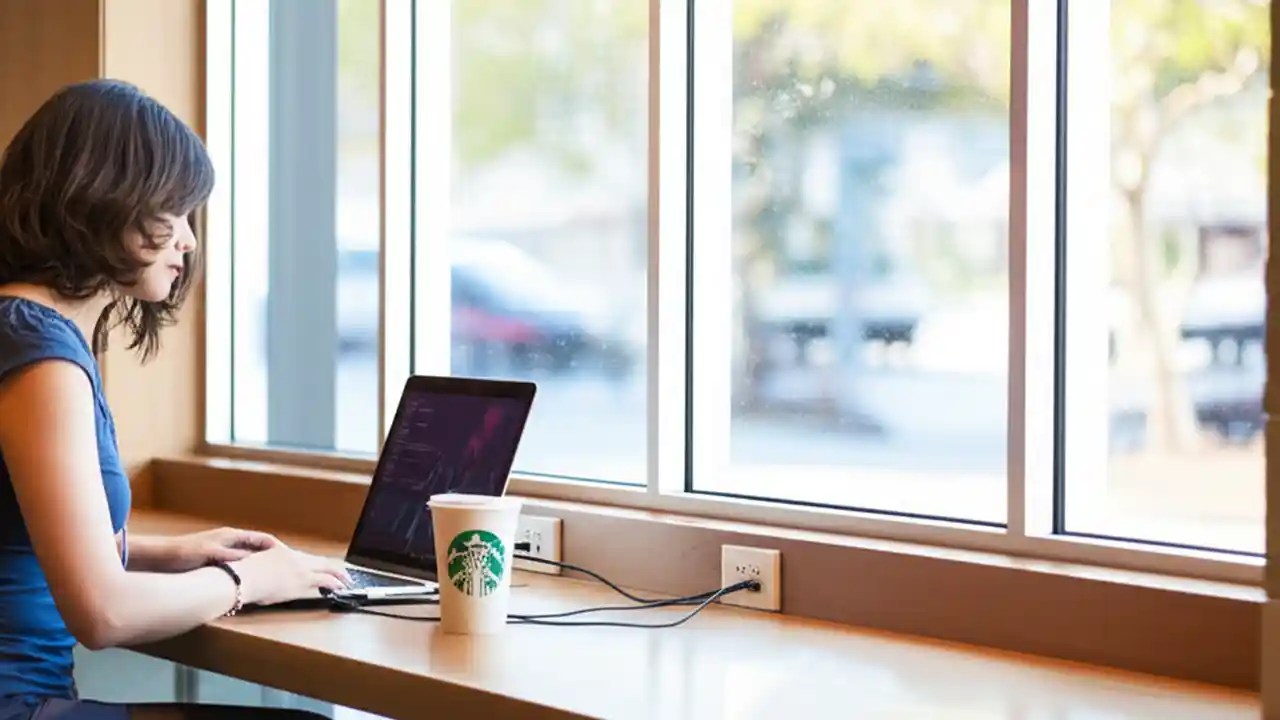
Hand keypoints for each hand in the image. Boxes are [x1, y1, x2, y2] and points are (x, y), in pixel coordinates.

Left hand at [168, 527, 279, 572]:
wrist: (160, 558)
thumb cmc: (183, 552)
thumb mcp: (210, 553)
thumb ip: (231, 556)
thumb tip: (252, 559)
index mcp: (231, 536)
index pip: (262, 539)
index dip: (277, 547)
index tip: (289, 556)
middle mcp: (229, 543)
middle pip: (257, 550)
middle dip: (271, 559)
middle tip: (285, 570)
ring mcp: (222, 553)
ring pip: (247, 561)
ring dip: (258, 568)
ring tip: (271, 580)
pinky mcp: (214, 564)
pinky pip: (237, 569)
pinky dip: (245, 575)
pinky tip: (249, 585)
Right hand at [229, 546, 351, 605]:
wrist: (241, 578)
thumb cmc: (243, 574)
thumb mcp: (258, 566)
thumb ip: (270, 566)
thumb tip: (273, 574)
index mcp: (284, 553)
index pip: (309, 558)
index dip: (320, 564)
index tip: (325, 567)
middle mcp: (296, 559)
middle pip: (323, 561)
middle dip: (336, 568)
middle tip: (345, 574)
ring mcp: (300, 570)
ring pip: (327, 570)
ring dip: (339, 576)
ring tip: (347, 582)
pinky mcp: (300, 583)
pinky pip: (323, 582)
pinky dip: (333, 584)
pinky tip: (339, 588)